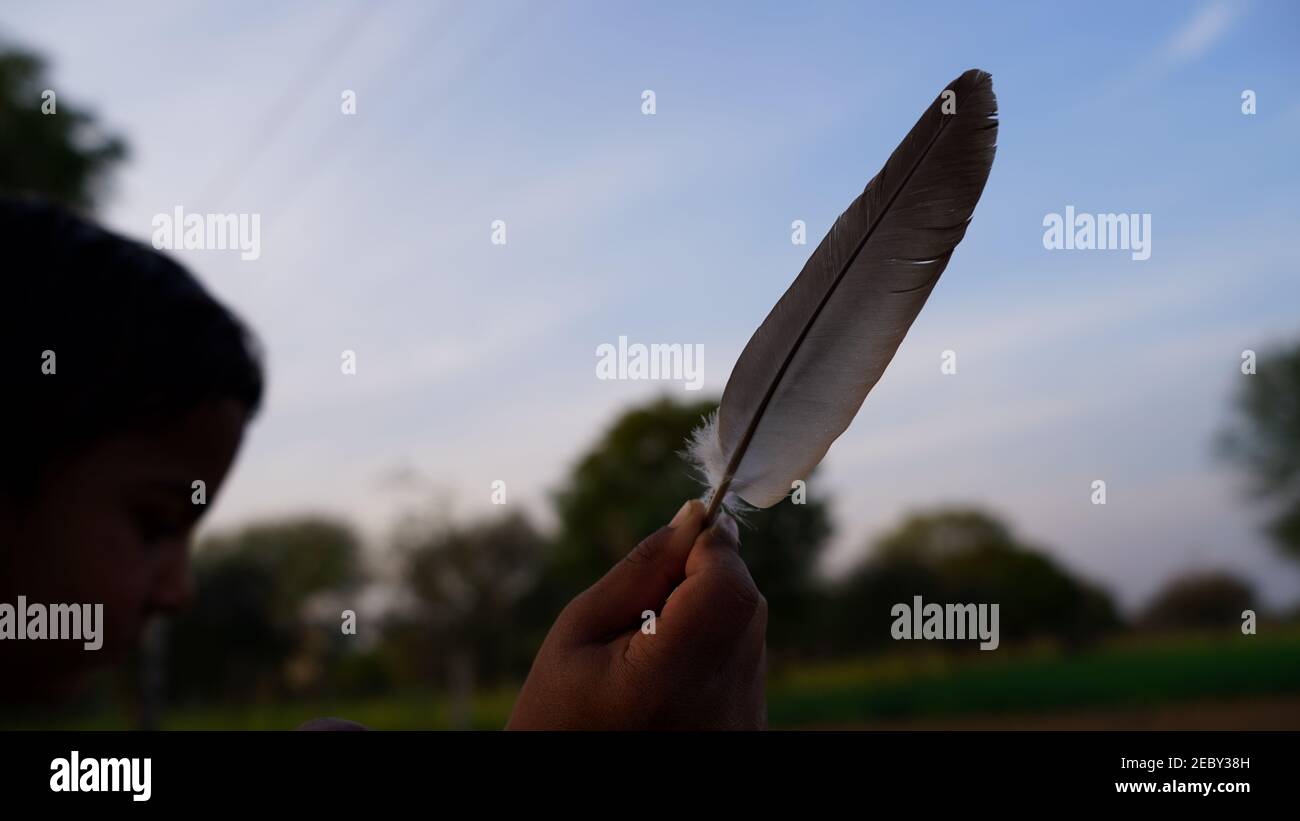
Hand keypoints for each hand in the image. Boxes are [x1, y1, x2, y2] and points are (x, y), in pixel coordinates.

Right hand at [507, 500, 766, 729]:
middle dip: (707, 577)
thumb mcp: (576, 633)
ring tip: (648, 652)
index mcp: (666, 681)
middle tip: (645, 605)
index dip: (713, 549)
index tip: (682, 538)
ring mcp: (743, 729)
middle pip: (745, 603)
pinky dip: (715, 652)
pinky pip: (748, 666)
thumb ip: (640, 570)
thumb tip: (695, 515)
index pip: (729, 587)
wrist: (568, 795)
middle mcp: (721, 709)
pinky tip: (669, 678)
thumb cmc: (557, 717)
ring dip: (710, 615)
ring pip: (751, 631)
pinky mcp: (750, 736)